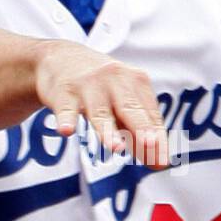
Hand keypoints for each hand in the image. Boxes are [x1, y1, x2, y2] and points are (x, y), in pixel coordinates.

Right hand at [34, 40, 169, 168]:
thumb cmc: (99, 86)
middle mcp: (115, 79)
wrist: (59, 57)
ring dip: (108, 131)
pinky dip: (66, 120)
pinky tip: (66, 131)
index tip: (162, 162)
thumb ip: (138, 132)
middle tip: (150, 144)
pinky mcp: (64, 92)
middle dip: (141, 127)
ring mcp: (89, 85)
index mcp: (136, 82)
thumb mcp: (122, 102)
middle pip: (130, 108)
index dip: (157, 139)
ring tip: (116, 148)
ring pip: (100, 112)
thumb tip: (159, 163)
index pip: (150, 115)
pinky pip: (66, 109)